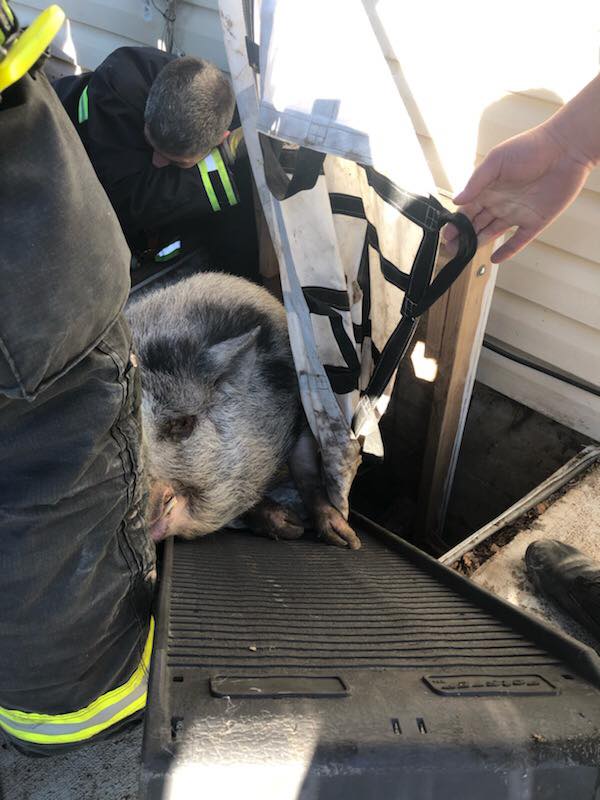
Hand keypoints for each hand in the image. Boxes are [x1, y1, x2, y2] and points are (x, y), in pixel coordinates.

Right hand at [448, 125, 591, 262]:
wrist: (565, 149)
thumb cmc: (530, 147)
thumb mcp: (497, 161)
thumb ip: (476, 182)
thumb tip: (456, 201)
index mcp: (488, 189)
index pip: (467, 210)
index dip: (455, 223)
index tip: (445, 235)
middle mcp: (500, 203)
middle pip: (476, 224)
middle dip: (462, 237)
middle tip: (450, 250)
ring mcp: (517, 213)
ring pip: (492, 233)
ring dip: (478, 243)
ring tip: (464, 255)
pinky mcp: (534, 222)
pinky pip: (518, 241)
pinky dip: (507, 251)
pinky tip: (495, 259)